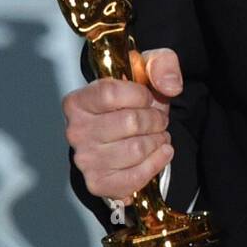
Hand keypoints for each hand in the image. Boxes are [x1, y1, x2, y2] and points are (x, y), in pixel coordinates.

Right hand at [62, 48, 181, 201]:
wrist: (128, 131)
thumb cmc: (132, 100)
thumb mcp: (146, 69)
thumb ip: (161, 64)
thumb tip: (170, 86)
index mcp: (78, 102)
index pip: (110, 93)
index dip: (140, 95)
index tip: (147, 98)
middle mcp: (75, 131)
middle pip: (129, 123)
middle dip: (155, 120)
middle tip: (158, 120)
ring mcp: (85, 160)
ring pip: (136, 150)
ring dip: (158, 142)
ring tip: (157, 136)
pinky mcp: (99, 183)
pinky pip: (135, 177)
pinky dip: (156, 164)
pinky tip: (161, 153)